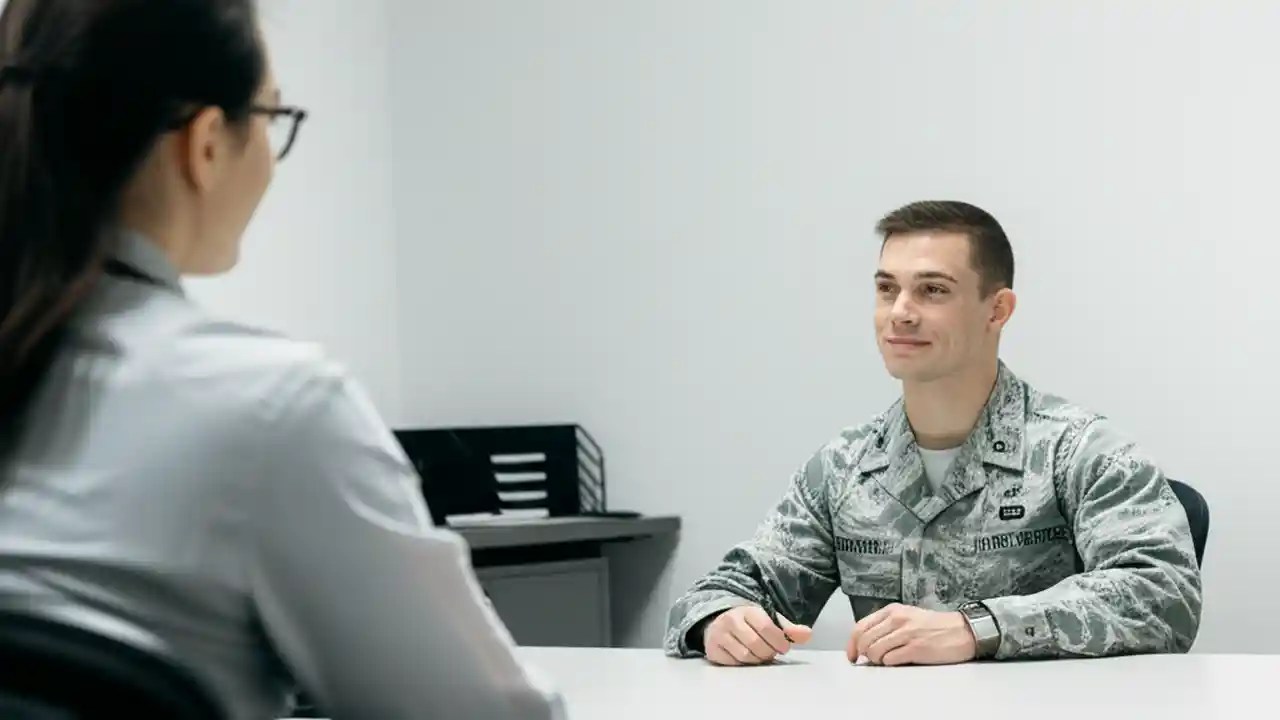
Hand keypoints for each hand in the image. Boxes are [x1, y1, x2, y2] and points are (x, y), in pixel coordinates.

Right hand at [702, 605, 813, 665]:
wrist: (717, 620)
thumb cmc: (748, 622)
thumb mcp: (769, 619)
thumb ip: (789, 629)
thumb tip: (807, 635)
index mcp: (746, 610)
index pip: (766, 627)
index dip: (779, 641)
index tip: (784, 647)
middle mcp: (730, 620)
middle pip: (756, 644)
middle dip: (769, 652)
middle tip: (772, 652)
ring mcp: (719, 635)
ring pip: (745, 656)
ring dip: (757, 660)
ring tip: (760, 654)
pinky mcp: (712, 650)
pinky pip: (733, 664)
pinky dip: (743, 664)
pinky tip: (747, 657)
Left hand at [846, 603, 976, 665]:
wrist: (961, 631)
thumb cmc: (934, 626)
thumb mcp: (907, 616)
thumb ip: (886, 625)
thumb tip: (865, 643)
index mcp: (892, 610)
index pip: (860, 626)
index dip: (852, 644)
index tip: (852, 655)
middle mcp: (897, 620)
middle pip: (865, 640)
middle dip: (864, 654)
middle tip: (870, 660)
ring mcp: (906, 634)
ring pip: (875, 651)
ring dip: (877, 660)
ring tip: (886, 660)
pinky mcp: (916, 649)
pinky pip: (890, 660)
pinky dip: (889, 664)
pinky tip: (897, 661)